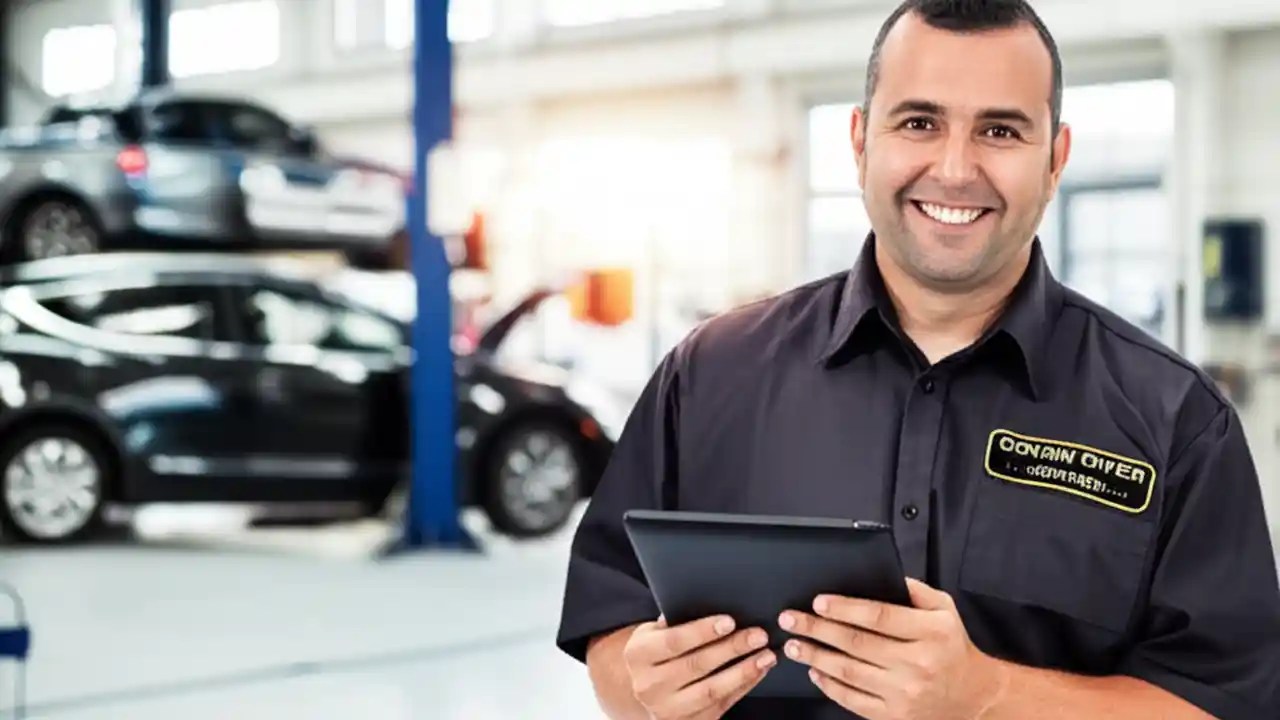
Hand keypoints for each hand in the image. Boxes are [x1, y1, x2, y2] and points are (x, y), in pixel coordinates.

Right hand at [621, 614, 776, 718]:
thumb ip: (674, 620)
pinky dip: (743, 686)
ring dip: (743, 672)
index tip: (729, 621)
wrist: (646, 689)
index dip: (703, 631)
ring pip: (711, 690)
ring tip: (766, 655)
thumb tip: (710, 601)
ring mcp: (667, 710)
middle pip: (696, 665)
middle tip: (758, 635)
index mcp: (637, 655)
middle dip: (731, 648)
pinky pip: (721, 704)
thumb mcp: (653, 633)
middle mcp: (648, 685)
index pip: (673, 641)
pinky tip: (758, 671)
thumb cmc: (656, 652)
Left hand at [779, 579, 1007, 719]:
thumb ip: (913, 590)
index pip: (880, 616)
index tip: (818, 602)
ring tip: (793, 645)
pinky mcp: (895, 715)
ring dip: (816, 657)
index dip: (845, 608)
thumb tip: (877, 576)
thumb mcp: (943, 609)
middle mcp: (919, 663)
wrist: (972, 694)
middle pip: (857, 643)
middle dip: (818, 630)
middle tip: (791, 619)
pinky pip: (854, 700)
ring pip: (850, 672)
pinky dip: (830, 686)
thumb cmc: (951, 645)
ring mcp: (906, 693)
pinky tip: (814, 672)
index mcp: (931, 632)